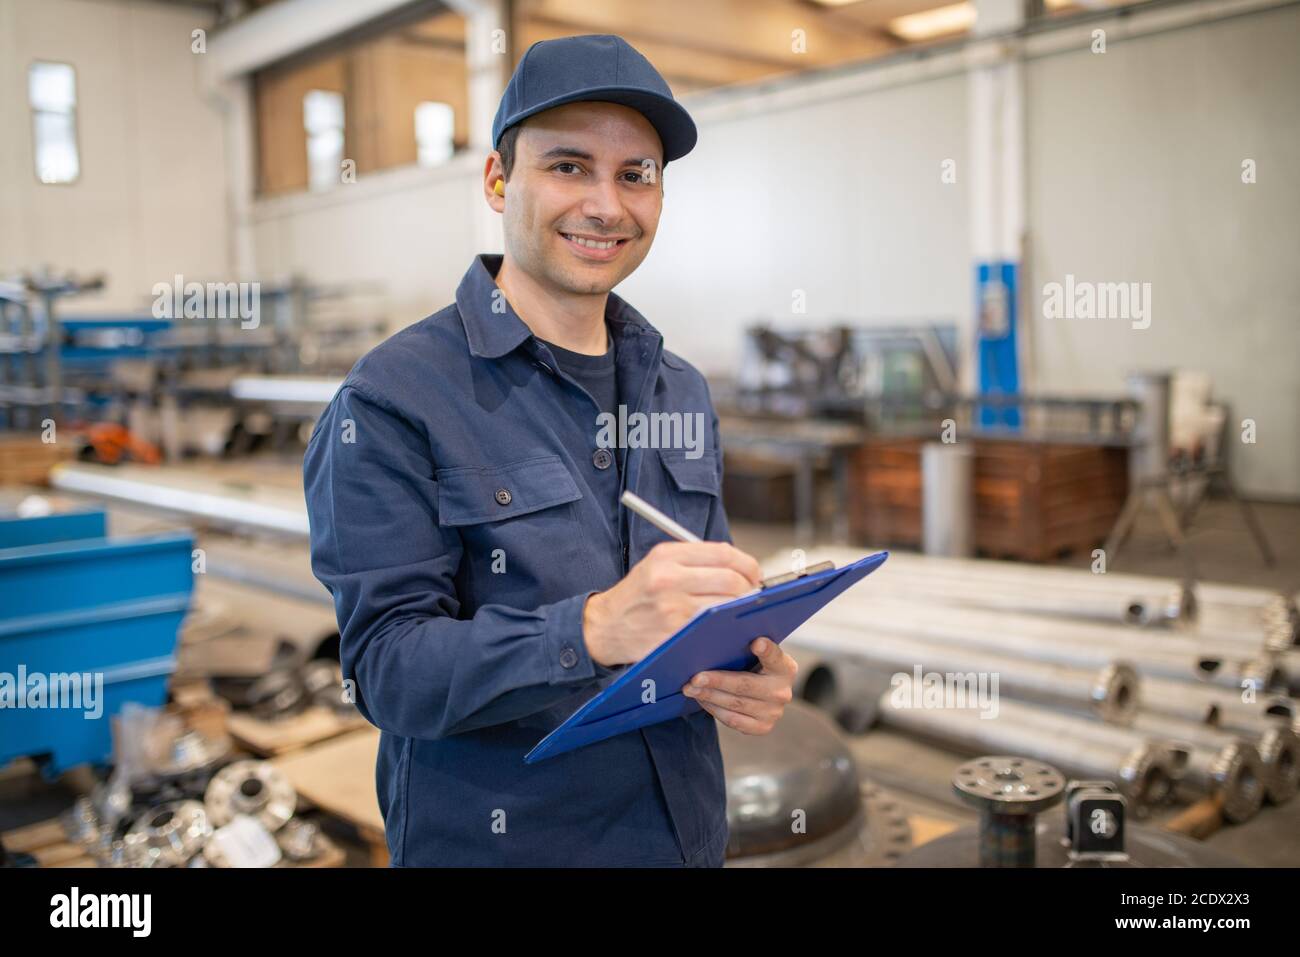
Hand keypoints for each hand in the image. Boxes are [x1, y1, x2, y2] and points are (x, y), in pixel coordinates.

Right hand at [582, 541, 761, 666]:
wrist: (604, 627)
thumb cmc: (638, 596)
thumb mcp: (657, 565)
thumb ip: (695, 561)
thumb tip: (740, 567)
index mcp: (667, 556)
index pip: (724, 554)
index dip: (747, 565)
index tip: (754, 574)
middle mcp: (669, 579)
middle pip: (731, 581)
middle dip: (750, 591)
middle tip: (752, 598)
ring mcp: (672, 609)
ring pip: (726, 607)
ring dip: (741, 613)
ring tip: (741, 614)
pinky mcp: (673, 635)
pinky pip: (712, 630)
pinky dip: (725, 630)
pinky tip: (725, 629)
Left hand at [681, 637, 796, 734]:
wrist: (759, 690)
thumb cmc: (749, 663)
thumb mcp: (750, 651)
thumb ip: (740, 642)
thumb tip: (709, 632)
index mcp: (785, 667)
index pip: (775, 656)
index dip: (766, 650)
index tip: (755, 642)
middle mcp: (782, 691)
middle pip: (745, 685)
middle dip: (717, 681)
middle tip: (695, 678)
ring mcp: (774, 712)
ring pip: (735, 704)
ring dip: (709, 696)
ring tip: (690, 689)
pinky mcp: (762, 727)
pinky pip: (733, 720)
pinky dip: (714, 709)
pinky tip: (702, 699)